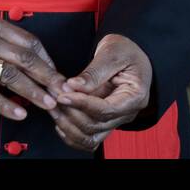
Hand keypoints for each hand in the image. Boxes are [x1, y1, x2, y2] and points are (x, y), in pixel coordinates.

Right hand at [0, 14, 66, 121]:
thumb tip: (27, 56)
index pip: (27, 40)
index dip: (47, 59)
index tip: (56, 74)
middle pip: (23, 58)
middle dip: (47, 77)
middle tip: (61, 91)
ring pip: (9, 76)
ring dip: (32, 92)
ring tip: (46, 104)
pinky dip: (4, 104)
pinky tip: (17, 113)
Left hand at [51, 33, 151, 152]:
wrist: (127, 54)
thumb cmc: (125, 51)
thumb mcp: (111, 53)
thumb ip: (94, 72)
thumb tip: (73, 86)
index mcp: (135, 96)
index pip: (106, 109)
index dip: (82, 104)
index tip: (63, 95)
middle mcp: (126, 113)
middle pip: (96, 126)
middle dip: (71, 113)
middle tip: (54, 95)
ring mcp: (115, 120)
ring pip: (90, 137)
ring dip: (68, 126)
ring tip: (54, 107)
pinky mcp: (104, 121)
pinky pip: (88, 138)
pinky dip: (72, 134)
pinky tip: (60, 120)